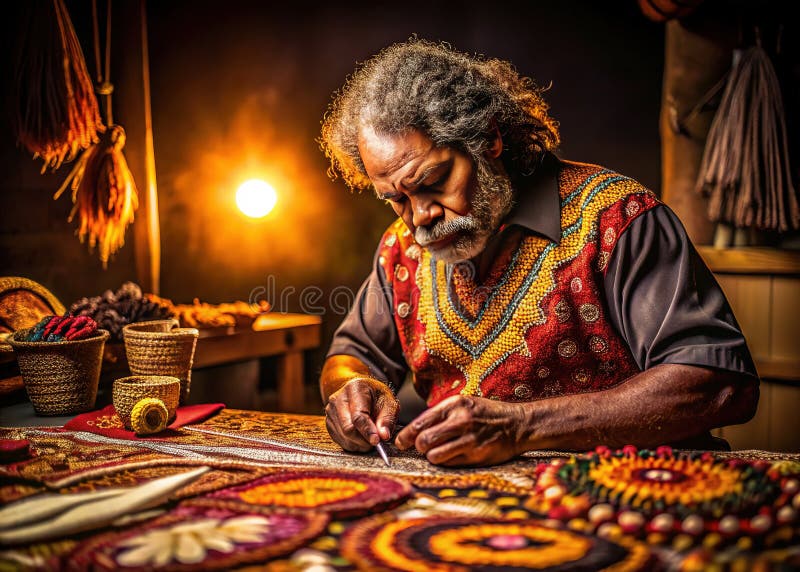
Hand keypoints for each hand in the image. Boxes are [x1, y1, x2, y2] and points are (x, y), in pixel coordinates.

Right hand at [325, 377, 399, 451]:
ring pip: (344, 437)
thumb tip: (383, 436)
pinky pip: (340, 440)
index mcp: (354, 389)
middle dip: (364, 440)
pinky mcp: (328, 422)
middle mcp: (337, 399)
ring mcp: (330, 411)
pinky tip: (361, 437)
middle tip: (376, 441)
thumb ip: (387, 419)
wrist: (364, 392)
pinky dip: (353, 444)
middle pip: (348, 429)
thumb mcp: (389, 403)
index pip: (358, 415)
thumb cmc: (377, 397)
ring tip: (370, 437)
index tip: (376, 440)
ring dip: (359, 444)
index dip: (367, 430)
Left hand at [395, 395, 528, 465]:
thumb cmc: (485, 414)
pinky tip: (454, 454)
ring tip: (438, 451)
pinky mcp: (477, 456)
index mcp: (454, 406)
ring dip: (432, 456)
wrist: (517, 424)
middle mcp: (461, 421)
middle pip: (424, 441)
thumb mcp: (462, 404)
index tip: (401, 442)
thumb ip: (440, 415)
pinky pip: (450, 463)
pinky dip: (447, 461)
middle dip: (419, 447)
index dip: (406, 435)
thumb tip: (414, 430)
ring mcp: (469, 440)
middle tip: (423, 447)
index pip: (421, 423)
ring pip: (434, 455)